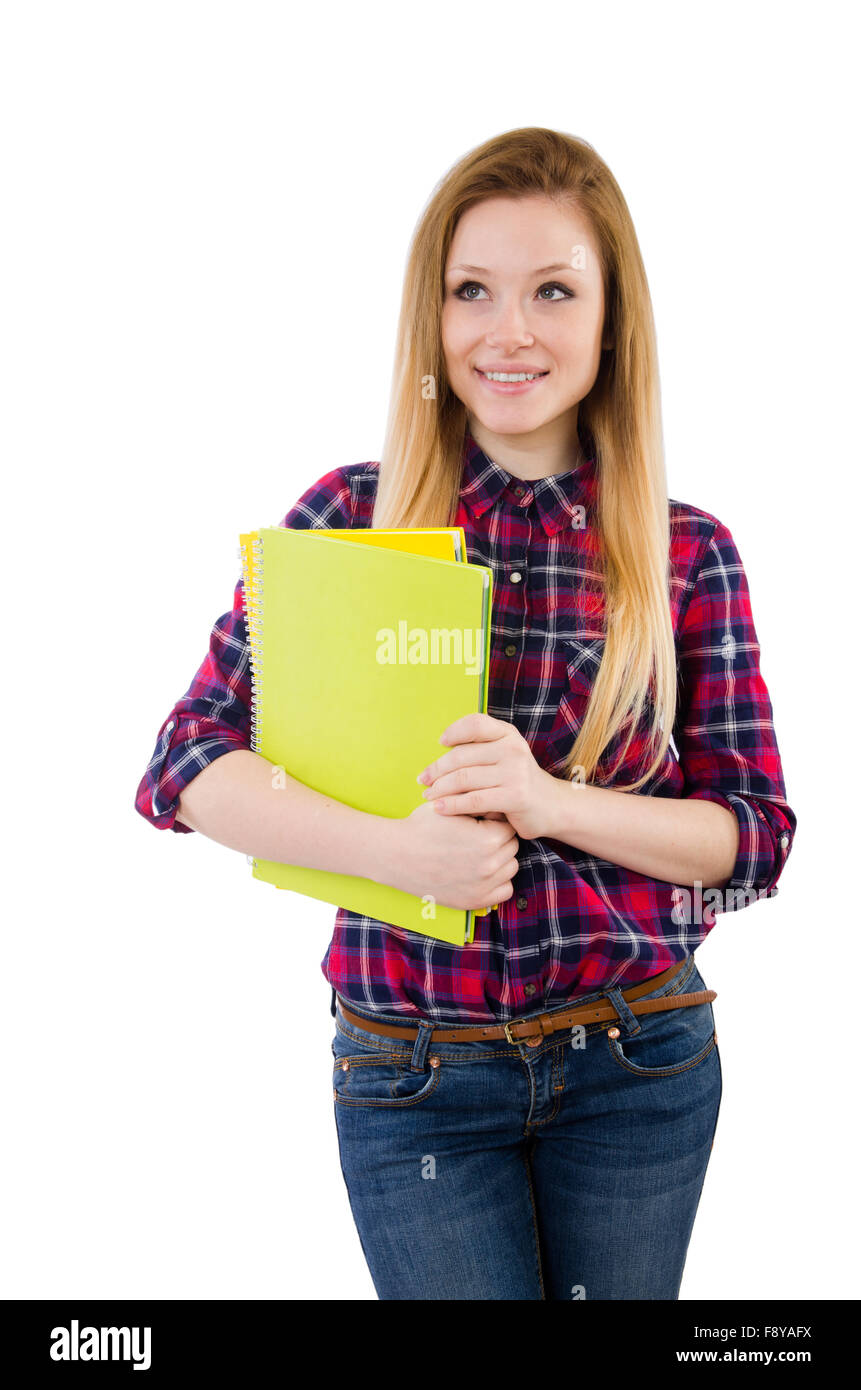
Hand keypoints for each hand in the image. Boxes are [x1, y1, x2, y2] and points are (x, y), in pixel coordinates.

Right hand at [384, 800, 519, 911]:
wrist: (396, 856)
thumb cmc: (421, 827)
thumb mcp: (451, 806)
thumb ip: (479, 802)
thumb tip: (499, 800)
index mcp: (488, 839)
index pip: (508, 826)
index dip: (494, 821)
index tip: (479, 822)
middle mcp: (490, 864)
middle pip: (512, 847)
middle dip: (498, 839)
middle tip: (476, 837)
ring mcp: (484, 885)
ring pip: (511, 868)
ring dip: (501, 860)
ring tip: (477, 853)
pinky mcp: (476, 901)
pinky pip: (505, 890)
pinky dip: (498, 881)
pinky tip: (480, 872)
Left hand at [417, 713, 561, 840]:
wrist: (551, 806)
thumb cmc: (517, 781)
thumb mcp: (505, 755)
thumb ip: (481, 748)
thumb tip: (442, 747)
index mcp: (509, 734)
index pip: (476, 723)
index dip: (454, 731)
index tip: (440, 743)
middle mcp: (513, 749)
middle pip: (462, 756)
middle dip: (437, 769)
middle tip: (422, 780)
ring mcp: (515, 772)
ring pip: (464, 779)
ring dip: (439, 789)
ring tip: (427, 796)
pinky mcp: (515, 796)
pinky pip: (474, 800)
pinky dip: (452, 805)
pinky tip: (439, 808)